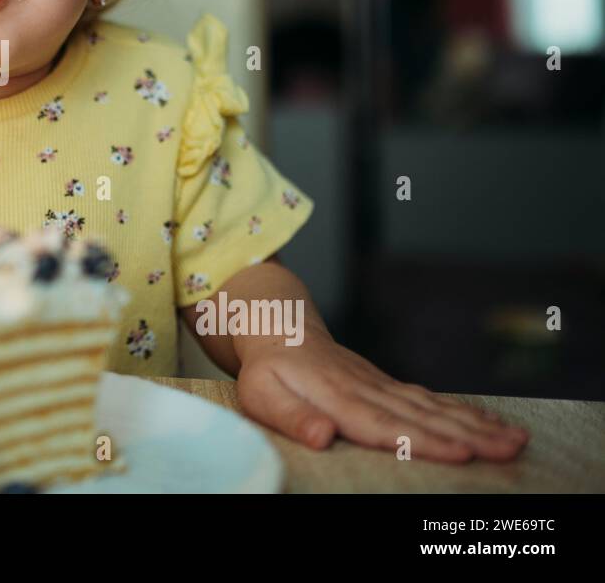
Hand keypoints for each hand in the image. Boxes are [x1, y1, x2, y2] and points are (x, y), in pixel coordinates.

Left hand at [235, 329, 529, 461]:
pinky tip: (492, 422)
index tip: (461, 453)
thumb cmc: (267, 370)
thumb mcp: (262, 395)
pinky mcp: (388, 385)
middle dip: (470, 435)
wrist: (279, 326)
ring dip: (477, 424)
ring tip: (517, 439)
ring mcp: (381, 385)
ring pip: (434, 406)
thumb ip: (291, 416)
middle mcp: (367, 389)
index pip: (384, 424)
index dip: (423, 441)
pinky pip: (430, 399)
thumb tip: (321, 436)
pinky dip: (464, 411)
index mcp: (336, 395)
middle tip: (512, 450)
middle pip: (422, 416)